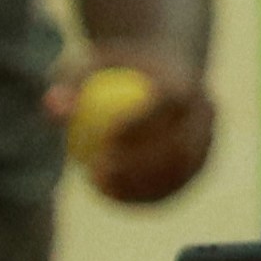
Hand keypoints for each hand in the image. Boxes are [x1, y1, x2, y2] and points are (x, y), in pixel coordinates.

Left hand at [48, 50, 217, 205]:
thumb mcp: (91, 64)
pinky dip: (147, 191)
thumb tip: (52, 106)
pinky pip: (176, 182)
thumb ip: (73, 82)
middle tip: (99, 172)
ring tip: (101, 186)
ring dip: (143, 184)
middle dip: (141, 166)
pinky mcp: (202, 160)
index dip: (140, 127)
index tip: (105, 141)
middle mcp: (205, 113)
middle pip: (179, 146)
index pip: (167, 108)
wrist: (166, 67)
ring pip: (180, 171)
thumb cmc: (118, 66)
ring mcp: (208, 139)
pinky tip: (111, 195)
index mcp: (186, 83)